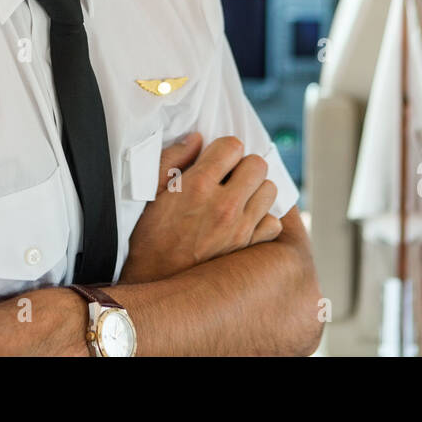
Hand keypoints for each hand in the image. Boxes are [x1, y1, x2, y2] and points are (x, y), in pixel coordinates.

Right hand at [117, 133, 282, 283]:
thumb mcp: (150, 192)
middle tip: (229, 178)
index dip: (224, 150)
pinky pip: (273, 223)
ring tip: (238, 198)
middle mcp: (224, 205)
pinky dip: (263, 219)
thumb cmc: (147, 237)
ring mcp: (240, 228)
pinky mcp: (248, 248)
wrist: (152, 282)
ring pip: (270, 190)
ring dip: (256, 190)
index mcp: (198, 184)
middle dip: (244, 166)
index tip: (216, 161)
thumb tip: (196, 139)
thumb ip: (173, 159)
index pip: (233, 146)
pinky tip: (245, 220)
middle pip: (258, 164)